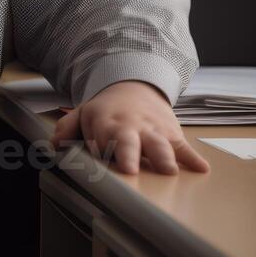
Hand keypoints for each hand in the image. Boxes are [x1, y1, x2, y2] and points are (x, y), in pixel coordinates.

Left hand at [50, 80, 209, 175]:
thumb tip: (53, 144)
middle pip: (129, 142)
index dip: (99, 149)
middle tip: (131, 170)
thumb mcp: (83, 112)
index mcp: (106, 124)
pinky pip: (183, 147)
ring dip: (164, 157)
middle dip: (129, 154)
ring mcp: (153, 131)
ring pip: (159, 144)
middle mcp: (130, 128)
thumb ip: (67, 128)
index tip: (98, 159)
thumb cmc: (108, 108)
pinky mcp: (172, 134)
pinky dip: (193, 157)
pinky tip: (202, 169)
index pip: (101, 139)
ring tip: (169, 171)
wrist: (136, 85)